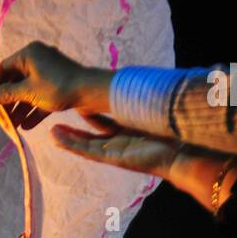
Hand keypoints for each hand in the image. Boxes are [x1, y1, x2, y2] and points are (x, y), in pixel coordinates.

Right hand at [0, 42, 113, 129]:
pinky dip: (34, 108)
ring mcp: (49, 71)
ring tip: (13, 126)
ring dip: (20, 108)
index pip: (4, 68)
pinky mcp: (58, 83)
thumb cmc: (56, 87)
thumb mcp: (27, 92)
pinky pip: (41, 95)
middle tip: (2, 117)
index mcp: (29, 54)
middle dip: (9, 101)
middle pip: (16, 81)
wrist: (91, 91)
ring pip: (29, 90)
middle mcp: (38, 59)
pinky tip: (27, 126)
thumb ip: (5, 95)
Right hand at [51, 120, 236, 211]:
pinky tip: (56, 137)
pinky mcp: (111, 157)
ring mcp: (115, 152)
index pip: (109, 123)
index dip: (95, 115)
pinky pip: (86, 150)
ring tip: (51, 132)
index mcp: (134, 133)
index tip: (81, 105)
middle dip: (76, 130)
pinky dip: (71, 143)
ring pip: (85, 145)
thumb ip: (162, 103)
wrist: (185, 156)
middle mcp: (122, 144)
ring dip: (68, 139)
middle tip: (58, 122)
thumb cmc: (179, 135)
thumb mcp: (164, 115)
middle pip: (93, 137)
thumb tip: (182, 80)